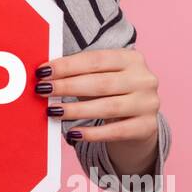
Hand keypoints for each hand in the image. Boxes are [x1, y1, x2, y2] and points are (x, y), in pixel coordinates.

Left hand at [33, 47, 159, 145]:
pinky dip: (93, 133)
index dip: (67, 66)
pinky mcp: (147, 127)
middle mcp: (144, 79)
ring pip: (108, 107)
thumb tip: (45, 76)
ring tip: (53, 111)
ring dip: (76, 110)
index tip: (43, 72)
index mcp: (131, 58)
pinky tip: (74, 133)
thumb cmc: (111, 92)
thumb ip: (78, 73)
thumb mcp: (100, 76)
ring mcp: (148, 103)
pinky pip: (116, 131)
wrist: (140, 119)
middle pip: (101, 83)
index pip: (96, 59)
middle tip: (42, 91)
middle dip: (68, 86)